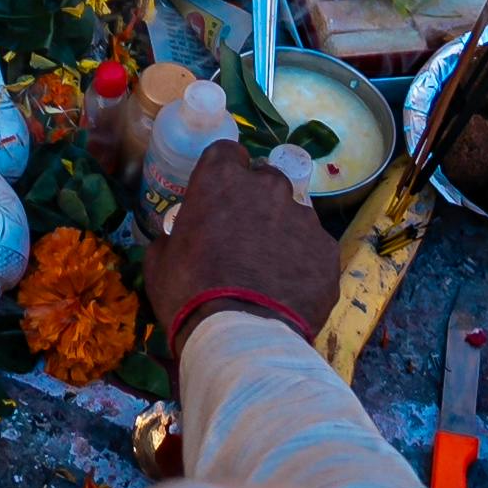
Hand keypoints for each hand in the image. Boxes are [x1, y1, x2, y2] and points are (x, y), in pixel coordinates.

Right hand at [151, 144, 337, 342]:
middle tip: (243, 235)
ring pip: (293, 214)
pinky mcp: (327, 250)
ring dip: (281, 231)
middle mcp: (267, 187)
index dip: (222, 173)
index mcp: (222, 180)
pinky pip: (313, 247)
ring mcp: (303, 217)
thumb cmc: (189, 293)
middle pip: (265, 179)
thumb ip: (174, 237)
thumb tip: (178, 240)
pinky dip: (303, 261)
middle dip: (256, 200)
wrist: (241, 335)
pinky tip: (289, 288)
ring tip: (269, 269)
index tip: (217, 196)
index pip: (226, 152)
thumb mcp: (160, 261)